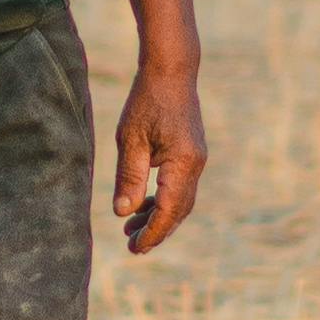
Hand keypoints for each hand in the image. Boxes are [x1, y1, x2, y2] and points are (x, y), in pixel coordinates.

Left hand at [114, 61, 205, 254]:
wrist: (172, 71)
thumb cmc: (147, 101)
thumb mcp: (130, 139)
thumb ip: (129, 177)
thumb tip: (123, 213)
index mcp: (182, 163)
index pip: (168, 210)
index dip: (153, 232)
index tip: (135, 248)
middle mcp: (195, 165)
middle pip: (178, 211)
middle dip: (156, 231)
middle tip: (131, 247)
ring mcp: (196, 160)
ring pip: (180, 201)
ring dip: (159, 216)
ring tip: (131, 228)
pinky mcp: (191, 154)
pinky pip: (180, 187)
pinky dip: (164, 200)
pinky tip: (144, 204)